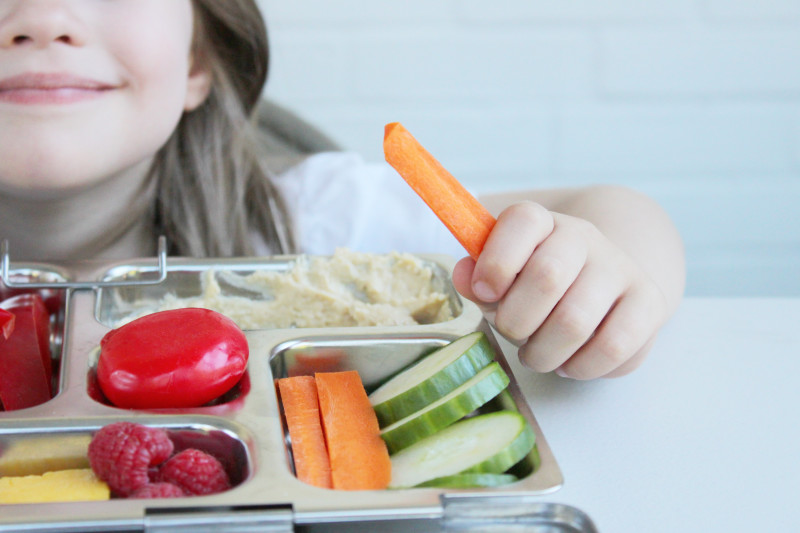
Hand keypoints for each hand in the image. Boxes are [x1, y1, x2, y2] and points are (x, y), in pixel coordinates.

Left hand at [451, 201, 669, 378]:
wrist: (605, 284)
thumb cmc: (538, 285)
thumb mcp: (504, 276)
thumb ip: (478, 277)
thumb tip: (465, 276)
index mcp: (543, 223)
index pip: (524, 220)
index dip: (497, 260)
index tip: (483, 290)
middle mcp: (586, 238)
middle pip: (547, 276)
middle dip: (516, 321)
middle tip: (512, 332)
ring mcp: (621, 269)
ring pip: (576, 321)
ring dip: (544, 353)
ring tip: (537, 355)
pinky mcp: (648, 304)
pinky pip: (614, 347)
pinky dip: (581, 367)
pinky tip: (569, 363)